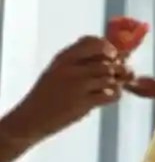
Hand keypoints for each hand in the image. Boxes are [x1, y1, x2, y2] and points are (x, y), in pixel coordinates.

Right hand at [6, 37, 127, 142]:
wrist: (30, 119)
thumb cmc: (48, 95)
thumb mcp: (58, 71)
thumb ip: (82, 61)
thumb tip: (118, 55)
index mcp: (64, 58)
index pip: (94, 42)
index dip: (108, 48)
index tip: (111, 56)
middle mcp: (71, 68)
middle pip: (108, 61)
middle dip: (117, 69)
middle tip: (116, 76)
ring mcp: (77, 86)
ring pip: (110, 77)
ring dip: (115, 83)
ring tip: (107, 88)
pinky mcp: (83, 103)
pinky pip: (111, 94)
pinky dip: (114, 95)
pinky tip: (106, 98)